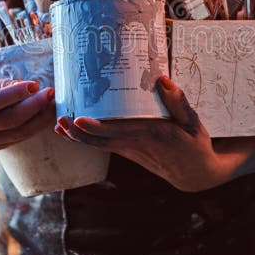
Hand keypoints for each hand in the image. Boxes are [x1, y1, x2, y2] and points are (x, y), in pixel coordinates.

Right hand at [0, 72, 55, 151]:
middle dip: (34, 105)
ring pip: (19, 131)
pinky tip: (46, 114)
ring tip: (54, 103)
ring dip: (40, 117)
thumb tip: (26, 86)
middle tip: (51, 92)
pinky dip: (35, 126)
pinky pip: (19, 137)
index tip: (34, 85)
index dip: (15, 94)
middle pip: (10, 119)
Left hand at [55, 76, 231, 191]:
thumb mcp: (193, 122)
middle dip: (78, 133)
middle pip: (100, 141)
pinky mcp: (129, 152)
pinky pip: (104, 146)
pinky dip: (87, 139)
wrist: (195, 174)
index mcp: (149, 135)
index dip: (95, 127)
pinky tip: (74, 131)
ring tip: (59, 124)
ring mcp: (130, 151)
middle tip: (59, 120)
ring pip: (99, 145)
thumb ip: (178, 102)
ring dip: (78, 136)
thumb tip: (163, 80)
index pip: (116, 132)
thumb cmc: (194, 144)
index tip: (78, 118)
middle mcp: (135, 145)